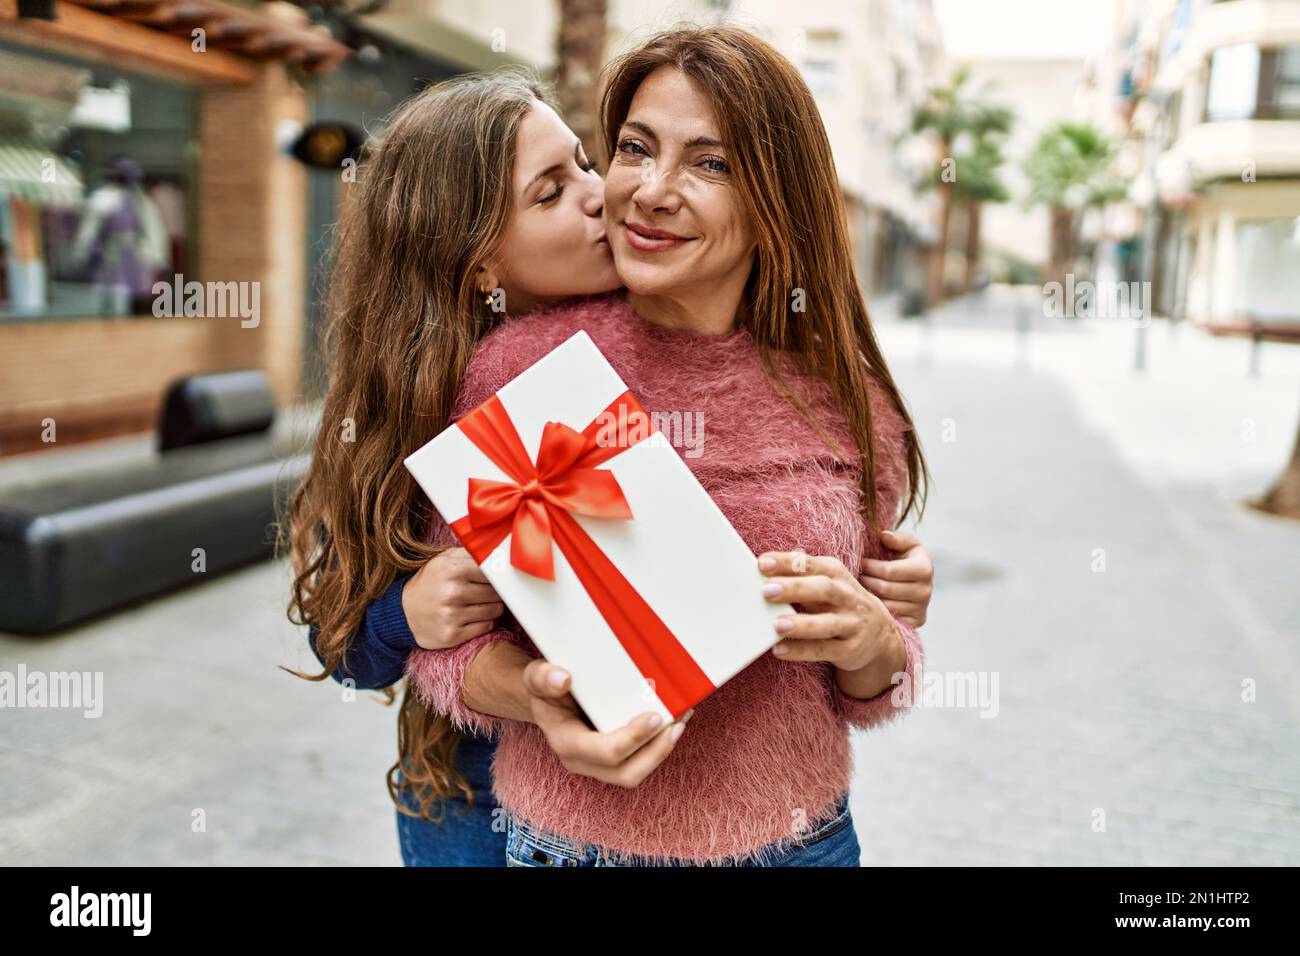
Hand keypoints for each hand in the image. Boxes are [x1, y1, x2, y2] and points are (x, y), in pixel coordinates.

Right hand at [402, 547, 502, 649]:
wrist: (403, 611)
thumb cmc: (430, 582)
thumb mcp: (444, 559)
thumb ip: (471, 552)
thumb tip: (498, 548)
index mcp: (452, 569)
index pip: (493, 571)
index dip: (497, 574)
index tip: (496, 576)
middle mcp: (452, 593)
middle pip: (496, 592)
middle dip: (495, 591)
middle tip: (485, 590)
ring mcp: (452, 616)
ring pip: (496, 609)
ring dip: (492, 606)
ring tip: (480, 602)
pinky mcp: (453, 635)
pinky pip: (487, 626)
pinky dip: (486, 621)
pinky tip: (475, 615)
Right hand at [521, 659, 690, 787]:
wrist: (544, 699)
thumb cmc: (544, 688)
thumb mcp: (535, 677)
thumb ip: (542, 678)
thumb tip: (562, 678)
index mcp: (566, 743)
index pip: (604, 752)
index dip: (632, 739)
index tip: (655, 716)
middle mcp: (583, 761)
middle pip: (626, 773)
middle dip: (656, 752)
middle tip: (678, 724)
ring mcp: (599, 764)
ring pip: (636, 771)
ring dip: (662, 750)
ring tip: (682, 720)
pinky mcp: (614, 758)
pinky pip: (640, 760)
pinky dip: (659, 744)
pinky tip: (675, 720)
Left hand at [758, 550, 905, 677]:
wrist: (878, 633)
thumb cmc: (838, 601)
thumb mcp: (825, 582)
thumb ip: (799, 574)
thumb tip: (763, 566)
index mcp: (836, 574)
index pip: (811, 564)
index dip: (787, 562)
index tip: (762, 563)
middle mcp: (847, 597)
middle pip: (824, 589)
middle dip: (795, 588)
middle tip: (766, 590)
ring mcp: (851, 624)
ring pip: (828, 623)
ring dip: (802, 624)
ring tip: (776, 624)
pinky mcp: (849, 650)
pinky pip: (824, 650)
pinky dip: (801, 651)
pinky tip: (779, 650)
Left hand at [858, 529, 932, 628]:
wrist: (917, 580)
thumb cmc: (907, 558)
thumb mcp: (907, 543)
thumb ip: (897, 538)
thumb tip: (884, 536)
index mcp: (924, 568)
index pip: (889, 571)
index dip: (870, 566)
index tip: (859, 561)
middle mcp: (926, 591)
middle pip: (885, 589)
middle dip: (866, 580)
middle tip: (854, 575)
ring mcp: (921, 608)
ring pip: (885, 606)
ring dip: (868, 596)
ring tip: (858, 587)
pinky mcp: (916, 622)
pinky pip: (890, 619)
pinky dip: (877, 611)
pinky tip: (869, 602)